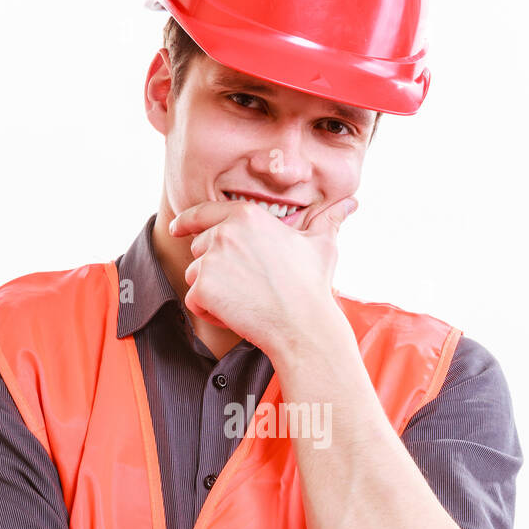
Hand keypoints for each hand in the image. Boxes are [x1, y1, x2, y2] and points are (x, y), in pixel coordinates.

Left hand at [168, 195, 357, 353]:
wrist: (303, 324)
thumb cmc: (313, 285)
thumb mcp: (321, 245)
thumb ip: (328, 220)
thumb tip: (351, 204)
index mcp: (247, 215)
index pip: (204, 213)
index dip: (187, 221)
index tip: (176, 228)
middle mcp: (225, 232)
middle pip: (200, 249)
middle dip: (216, 269)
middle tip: (249, 287)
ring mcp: (211, 260)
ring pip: (195, 276)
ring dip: (213, 292)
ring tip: (246, 301)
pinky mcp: (203, 287)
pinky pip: (195, 301)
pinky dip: (211, 313)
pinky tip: (238, 314)